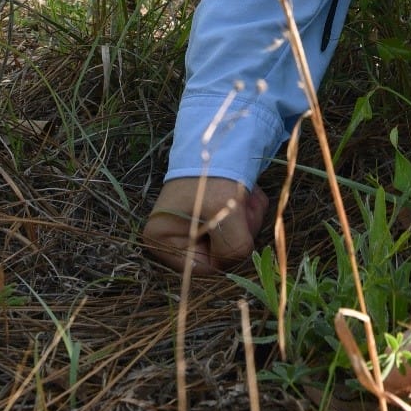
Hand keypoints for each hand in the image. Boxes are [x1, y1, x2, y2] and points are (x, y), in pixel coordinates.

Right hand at [142, 176, 267, 274]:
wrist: (222, 140)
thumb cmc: (213, 175)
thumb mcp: (222, 212)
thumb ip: (232, 247)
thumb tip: (238, 260)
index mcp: (161, 243)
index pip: (204, 270)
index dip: (226, 252)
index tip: (233, 224)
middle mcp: (173, 240)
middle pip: (221, 255)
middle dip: (240, 230)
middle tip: (242, 204)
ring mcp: (194, 228)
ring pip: (235, 241)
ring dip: (248, 218)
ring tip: (244, 195)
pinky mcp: (213, 216)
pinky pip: (241, 227)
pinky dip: (249, 211)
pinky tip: (248, 193)